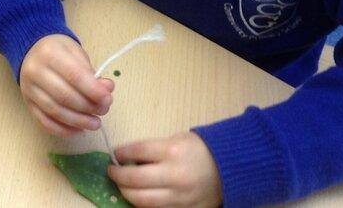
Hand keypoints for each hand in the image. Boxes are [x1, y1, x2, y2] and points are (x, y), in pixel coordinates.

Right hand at [19, 34, 113, 135]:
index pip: (74, 75)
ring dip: (78, 121)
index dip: (93, 91)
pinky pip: (44, 121)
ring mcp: (29, 89)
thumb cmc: (59, 51)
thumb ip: (91, 73)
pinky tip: (78, 130)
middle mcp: (35, 71)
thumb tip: (106, 91)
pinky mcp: (27, 103)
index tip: (108, 100)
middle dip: (87, 107)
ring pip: (54, 111)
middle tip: (103, 110)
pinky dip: (62, 129)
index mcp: (49, 53)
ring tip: (95, 123)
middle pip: (64, 96)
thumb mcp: (76, 54)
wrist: (32, 51)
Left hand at [108, 132, 223, 207]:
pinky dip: (144, 205)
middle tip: (112, 172)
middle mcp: (175, 175)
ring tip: (123, 187)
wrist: (230, 168)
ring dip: (127, 193)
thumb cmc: (199, 150)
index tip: (115, 154)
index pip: (137, 151)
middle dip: (118, 175)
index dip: (121, 153)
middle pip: (134, 179)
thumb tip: (127, 159)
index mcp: (173, 151)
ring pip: (143, 201)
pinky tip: (140, 198)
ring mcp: (180, 196)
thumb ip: (153, 150)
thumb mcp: (176, 141)